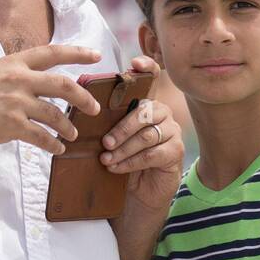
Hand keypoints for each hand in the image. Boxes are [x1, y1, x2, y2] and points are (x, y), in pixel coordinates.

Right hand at [0, 44, 103, 154]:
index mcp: (14, 63)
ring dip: (68, 126)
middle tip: (94, 108)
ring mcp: (16, 103)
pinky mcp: (11, 126)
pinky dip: (53, 144)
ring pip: (56, 115)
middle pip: (64, 85)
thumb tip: (38, 85)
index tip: (96, 55)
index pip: (53, 52)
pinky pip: (42, 137)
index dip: (77, 52)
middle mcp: (19, 79)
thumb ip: (16, 76)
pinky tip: (57, 148)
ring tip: (73, 134)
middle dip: (84, 98)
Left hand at [100, 57, 183, 212]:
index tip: (134, 63)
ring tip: (107, 160)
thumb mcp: (111, 141)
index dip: (146, 68)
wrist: (137, 197)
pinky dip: (132, 161)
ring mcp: (172, 132)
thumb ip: (106, 125)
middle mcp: (161, 114)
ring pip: (147, 134)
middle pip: (145, 112)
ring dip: (124, 148)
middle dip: (122, 128)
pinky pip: (153, 153)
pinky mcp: (176, 152)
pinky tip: (117, 168)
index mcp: (144, 105)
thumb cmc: (122, 163)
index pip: (150, 80)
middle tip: (105, 143)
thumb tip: (82, 116)